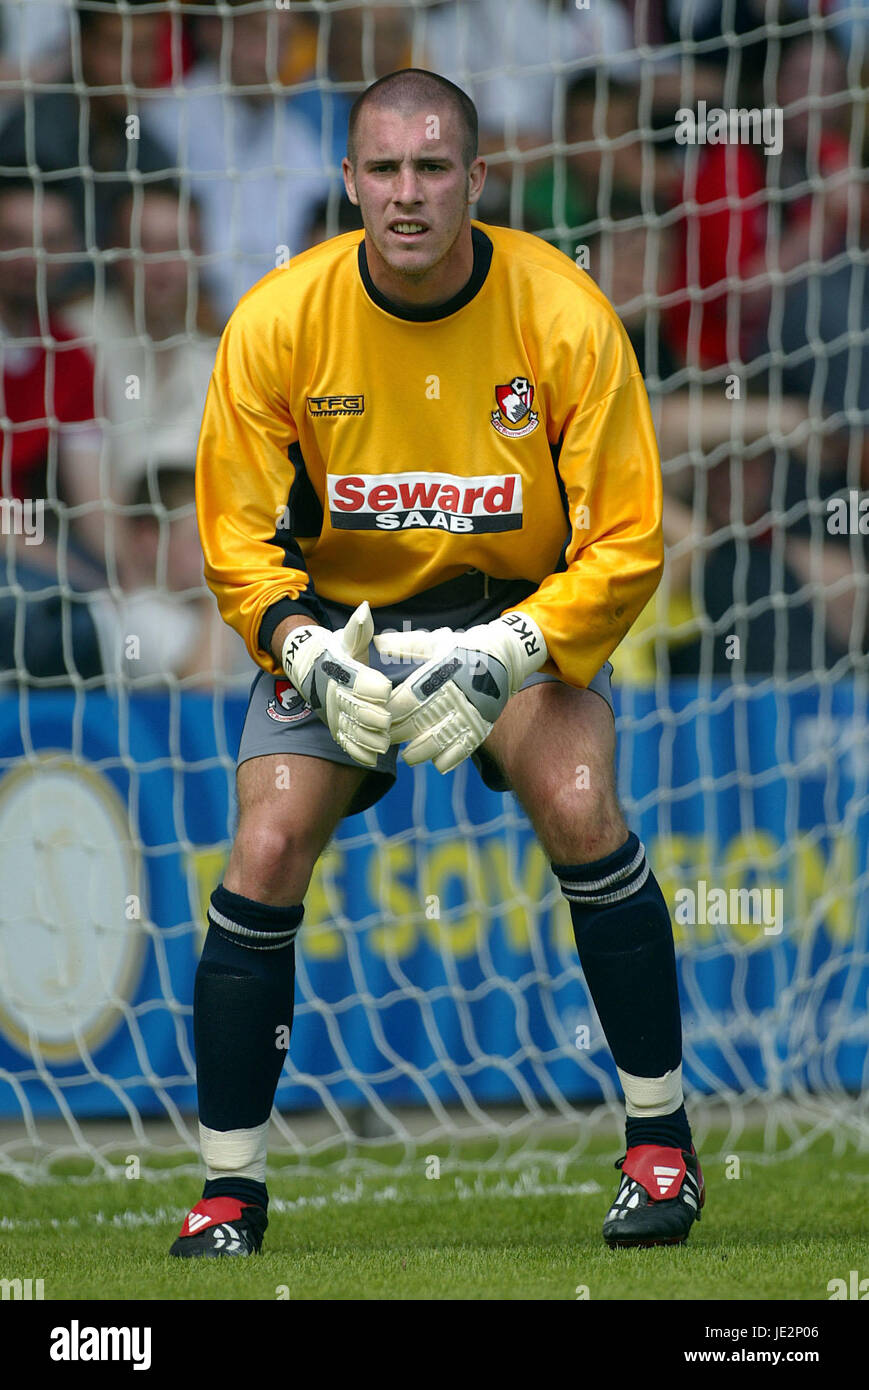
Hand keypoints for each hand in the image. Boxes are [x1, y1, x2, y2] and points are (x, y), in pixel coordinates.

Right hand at [281, 602, 392, 767]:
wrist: (307, 667)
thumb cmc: (335, 651)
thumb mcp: (346, 638)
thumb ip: (358, 628)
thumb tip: (365, 608)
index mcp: (343, 673)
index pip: (362, 684)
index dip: (375, 689)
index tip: (385, 689)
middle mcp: (337, 696)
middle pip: (361, 712)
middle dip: (376, 718)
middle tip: (387, 719)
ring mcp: (335, 714)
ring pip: (355, 731)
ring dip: (371, 738)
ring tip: (385, 740)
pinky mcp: (335, 727)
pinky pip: (346, 744)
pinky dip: (359, 753)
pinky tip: (373, 757)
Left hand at [373, 612, 547, 773]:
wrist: (504, 657)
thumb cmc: (463, 649)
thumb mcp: (436, 643)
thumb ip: (406, 645)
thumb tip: (377, 642)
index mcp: (438, 674)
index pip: (406, 699)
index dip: (389, 711)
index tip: (378, 715)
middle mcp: (452, 696)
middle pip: (416, 722)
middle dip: (396, 734)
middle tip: (384, 739)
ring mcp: (467, 714)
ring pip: (435, 741)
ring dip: (417, 753)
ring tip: (408, 756)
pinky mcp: (480, 726)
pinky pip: (461, 750)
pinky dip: (446, 760)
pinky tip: (435, 761)